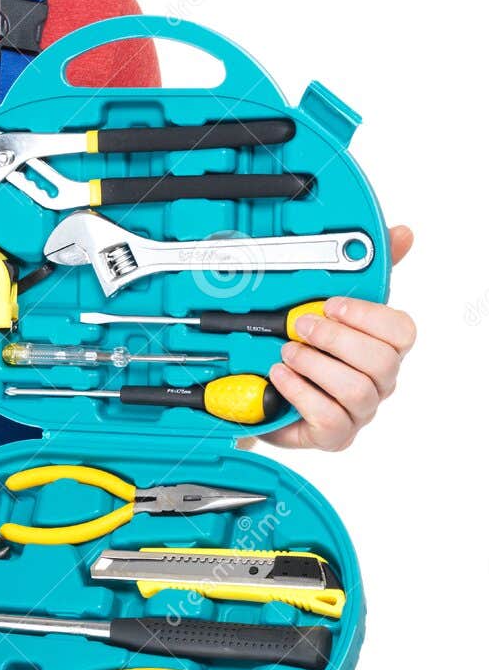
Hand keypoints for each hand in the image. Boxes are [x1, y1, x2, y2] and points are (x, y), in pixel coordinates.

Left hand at [263, 224, 415, 450]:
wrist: (266, 392)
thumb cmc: (307, 348)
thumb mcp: (327, 305)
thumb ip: (365, 272)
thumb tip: (402, 234)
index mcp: (382, 346)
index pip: (402, 331)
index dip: (369, 315)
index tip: (333, 303)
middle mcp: (378, 380)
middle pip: (381, 362)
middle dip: (335, 338)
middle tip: (300, 325)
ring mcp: (359, 411)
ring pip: (357, 390)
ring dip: (316, 365)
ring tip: (286, 352)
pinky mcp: (335, 434)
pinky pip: (330, 417)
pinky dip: (301, 392)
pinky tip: (280, 377)